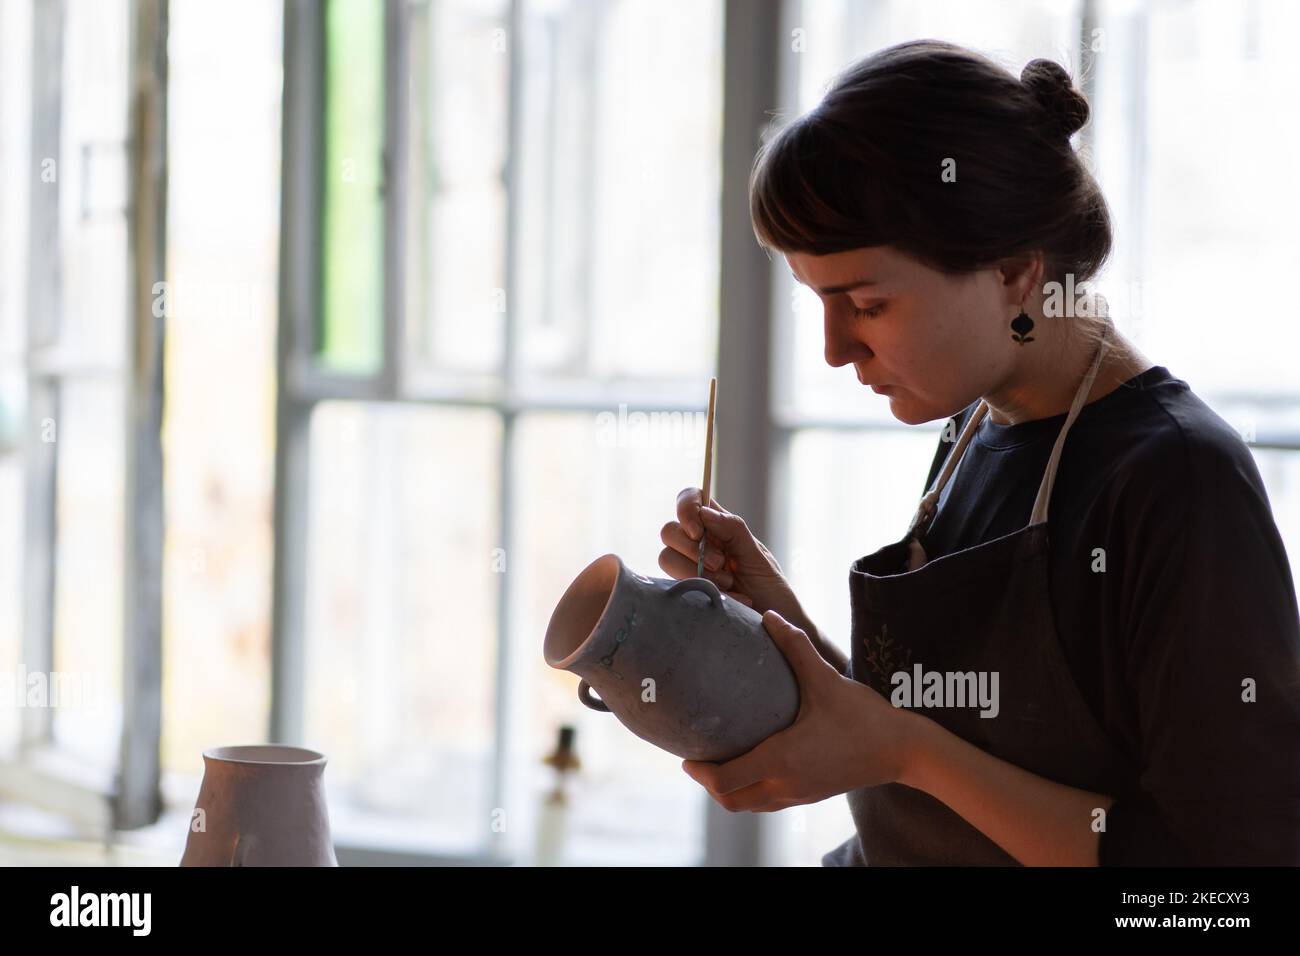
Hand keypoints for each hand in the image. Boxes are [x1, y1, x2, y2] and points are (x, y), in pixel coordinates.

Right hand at [659, 487, 804, 623]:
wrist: (774, 625)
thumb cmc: (771, 589)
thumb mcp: (758, 556)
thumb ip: (733, 530)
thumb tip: (704, 512)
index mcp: (718, 526)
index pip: (691, 499)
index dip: (686, 508)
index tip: (697, 532)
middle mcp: (699, 544)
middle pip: (669, 530)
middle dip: (692, 549)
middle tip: (721, 565)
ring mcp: (689, 568)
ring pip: (666, 558)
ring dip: (696, 572)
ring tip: (728, 585)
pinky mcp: (685, 592)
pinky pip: (674, 586)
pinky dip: (701, 591)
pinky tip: (727, 600)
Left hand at [681, 610, 915, 810]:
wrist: (905, 752)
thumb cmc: (865, 717)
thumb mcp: (826, 678)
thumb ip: (795, 646)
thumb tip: (769, 615)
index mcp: (781, 760)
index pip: (726, 780)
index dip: (700, 772)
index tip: (686, 755)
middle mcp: (786, 784)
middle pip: (731, 801)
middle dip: (708, 784)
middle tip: (696, 759)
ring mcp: (800, 795)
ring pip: (750, 806)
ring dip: (729, 791)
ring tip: (719, 762)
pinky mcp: (812, 795)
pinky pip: (769, 802)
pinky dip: (751, 791)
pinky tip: (753, 765)